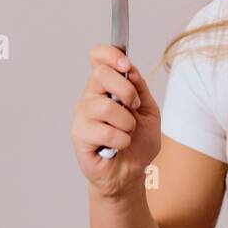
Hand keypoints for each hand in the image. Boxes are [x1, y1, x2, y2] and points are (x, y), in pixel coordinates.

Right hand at [70, 45, 161, 195]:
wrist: (132, 173)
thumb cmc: (138, 142)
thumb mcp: (148, 110)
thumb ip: (139, 87)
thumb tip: (129, 69)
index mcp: (106, 86)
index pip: (97, 57)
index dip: (109, 55)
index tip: (125, 65)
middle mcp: (90, 97)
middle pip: (100, 75)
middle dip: (127, 92)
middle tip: (133, 108)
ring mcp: (82, 116)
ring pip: (105, 106)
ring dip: (126, 123)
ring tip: (126, 133)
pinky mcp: (79, 136)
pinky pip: (104, 132)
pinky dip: (121, 141)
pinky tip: (118, 147)